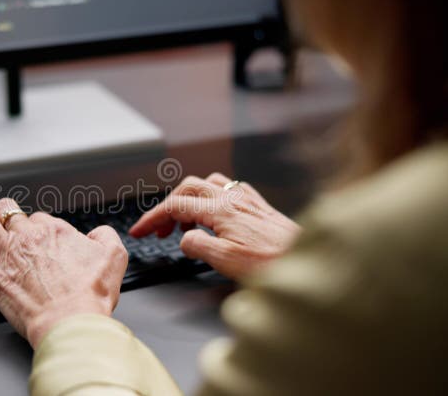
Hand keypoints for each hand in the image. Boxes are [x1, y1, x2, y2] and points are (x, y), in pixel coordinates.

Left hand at [0, 198, 127, 347]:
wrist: (69, 319)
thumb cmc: (90, 293)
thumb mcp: (114, 256)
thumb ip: (106, 235)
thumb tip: (98, 232)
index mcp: (55, 230)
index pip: (40, 217)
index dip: (40, 227)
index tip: (42, 239)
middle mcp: (28, 237)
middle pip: (10, 212)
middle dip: (9, 215)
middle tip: (11, 225)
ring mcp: (6, 253)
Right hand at [130, 173, 300, 277]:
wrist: (307, 262)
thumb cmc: (273, 263)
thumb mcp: (226, 261)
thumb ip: (197, 245)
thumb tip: (185, 240)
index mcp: (221, 209)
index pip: (176, 205)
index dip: (153, 217)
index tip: (140, 230)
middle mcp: (234, 198)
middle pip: (188, 188)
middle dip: (167, 206)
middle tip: (159, 229)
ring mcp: (247, 199)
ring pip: (208, 183)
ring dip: (190, 198)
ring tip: (185, 221)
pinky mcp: (258, 205)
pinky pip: (229, 188)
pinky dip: (212, 196)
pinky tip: (215, 213)